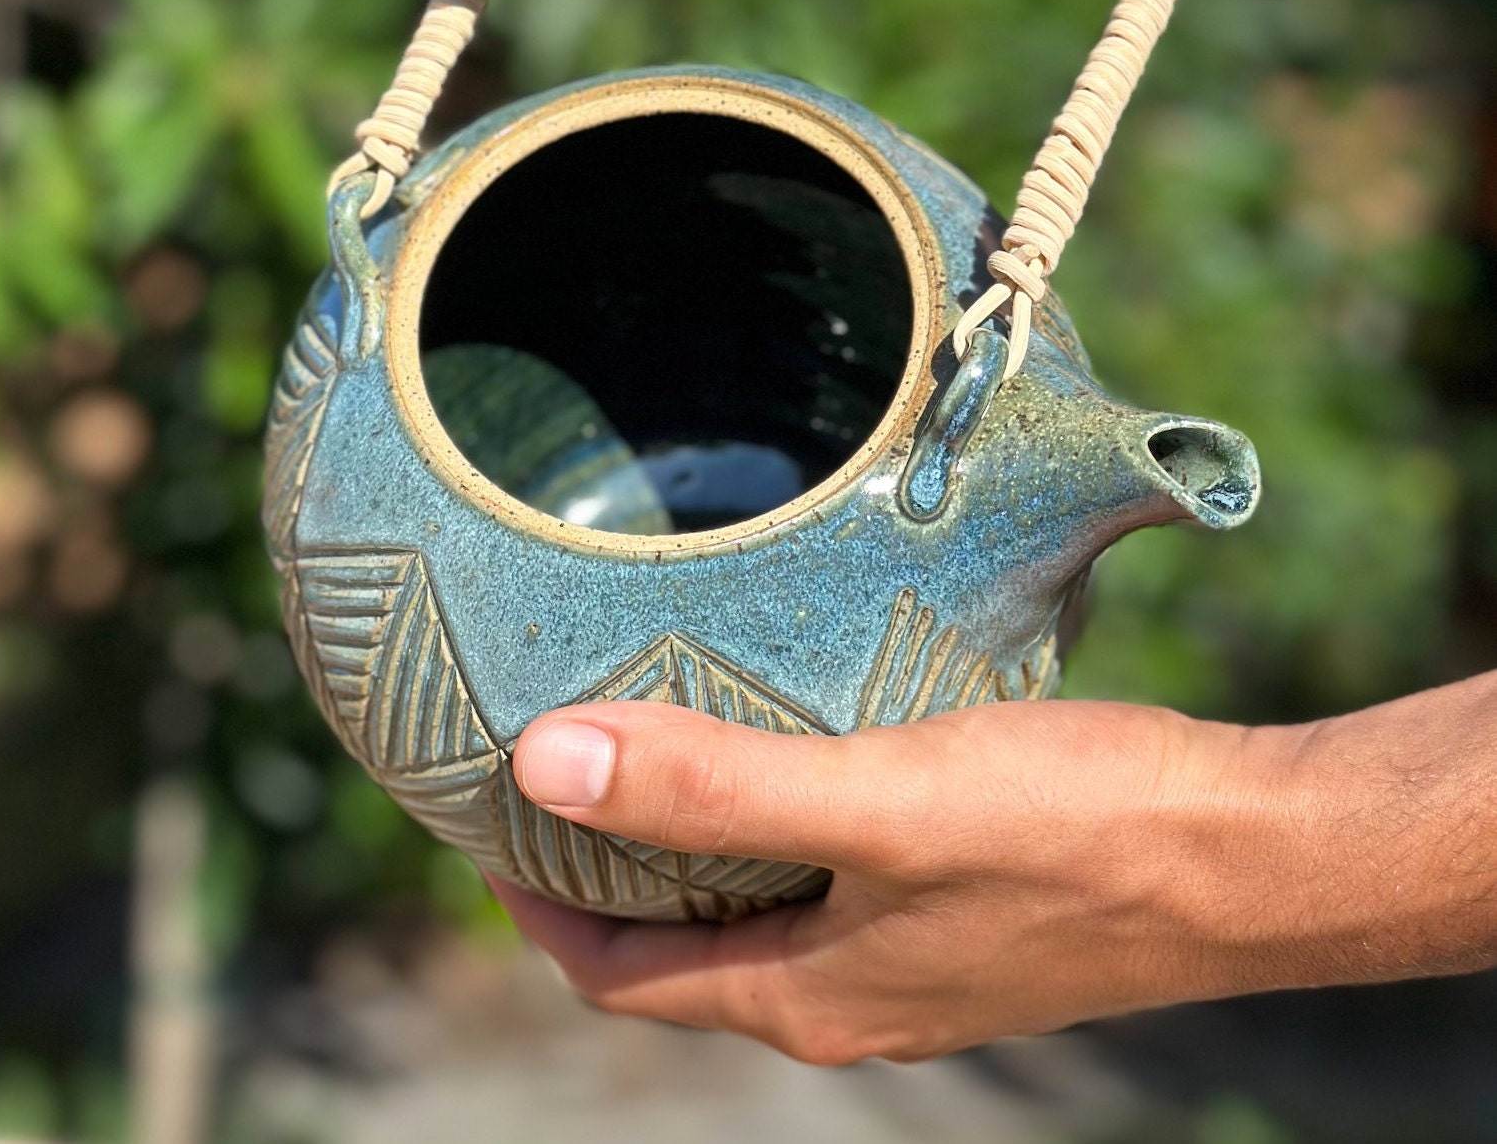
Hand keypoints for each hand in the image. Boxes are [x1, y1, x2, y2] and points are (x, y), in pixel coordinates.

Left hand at [493, 687, 1496, 1064]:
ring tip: (643, 729)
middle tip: (546, 755)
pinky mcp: (958, 907)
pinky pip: (823, 871)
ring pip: (751, 905)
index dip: (530, 904)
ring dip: (686, 836)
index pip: (615, 974)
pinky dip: (770, 817)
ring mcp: (908, 958)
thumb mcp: (874, 802)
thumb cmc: (1070, 830)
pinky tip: (781, 735)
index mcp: (807, 996)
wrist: (1248, 856)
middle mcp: (847, 997)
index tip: (477, 813)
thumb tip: (544, 767)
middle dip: (598, 864)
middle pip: (675, 942)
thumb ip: (712, 790)